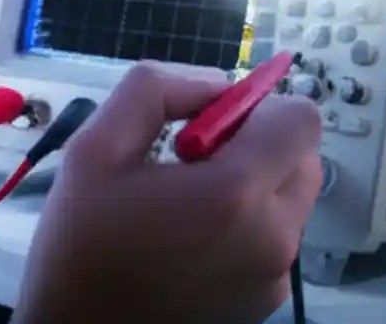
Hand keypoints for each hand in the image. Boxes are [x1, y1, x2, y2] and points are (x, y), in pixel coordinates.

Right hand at [11, 62, 322, 323]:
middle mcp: (273, 235)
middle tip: (198, 163)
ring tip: (193, 205)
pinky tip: (198, 241)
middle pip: (305, 155)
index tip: (213, 125)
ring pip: (295, 195)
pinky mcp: (271, 299)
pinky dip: (254, 225)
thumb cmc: (80, 246)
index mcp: (236, 194)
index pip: (302, 118)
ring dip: (259, 184)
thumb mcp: (95, 147)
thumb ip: (158, 90)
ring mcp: (277, 273)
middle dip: (261, 143)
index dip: (261, 107)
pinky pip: (281, 236)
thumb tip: (217, 86)